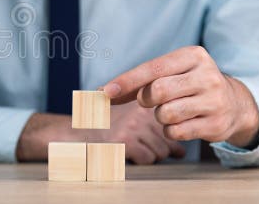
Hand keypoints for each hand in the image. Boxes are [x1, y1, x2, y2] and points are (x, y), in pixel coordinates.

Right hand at [16, 101, 184, 163]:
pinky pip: (148, 158)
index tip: (161, 136)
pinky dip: (140, 159)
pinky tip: (128, 152)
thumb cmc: (107, 126)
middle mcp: (140, 109)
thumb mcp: (131, 114)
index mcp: (144, 100)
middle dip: (163, 146)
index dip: (170, 132)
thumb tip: (181, 150)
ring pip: (162, 150)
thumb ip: (156, 122)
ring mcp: (133, 125)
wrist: (77, 132)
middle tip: (145, 143)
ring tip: (136, 147)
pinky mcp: (125, 141)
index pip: (174, 116)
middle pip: (171, 136)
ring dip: (152, 154)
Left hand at [102, 46, 258, 147]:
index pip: (153, 68)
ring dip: (160, 117)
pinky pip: (176, 132)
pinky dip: (171, 131)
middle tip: (150, 101)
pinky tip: (183, 123)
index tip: (105, 92)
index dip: (126, 81)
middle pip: (158, 91)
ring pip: (166, 114)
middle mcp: (207, 75)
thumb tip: (102, 93)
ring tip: (171, 111)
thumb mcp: (171, 73)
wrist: (234, 104)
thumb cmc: (189, 85)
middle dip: (146, 100)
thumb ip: (139, 82)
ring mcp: (214, 100)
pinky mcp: (216, 124)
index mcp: (193, 55)